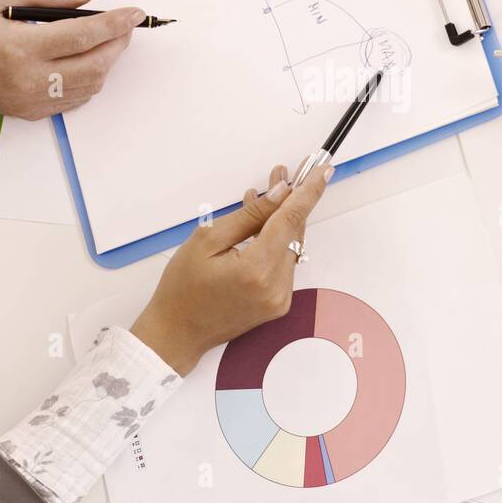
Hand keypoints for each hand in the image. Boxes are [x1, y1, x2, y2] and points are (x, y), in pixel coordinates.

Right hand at [0, 0, 142, 150]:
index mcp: (20, 47)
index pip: (83, 35)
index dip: (115, 23)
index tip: (135, 13)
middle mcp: (29, 79)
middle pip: (95, 65)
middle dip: (117, 43)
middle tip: (125, 26)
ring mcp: (32, 100)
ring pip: (90, 85)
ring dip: (107, 62)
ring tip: (109, 41)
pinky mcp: (32, 112)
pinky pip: (75, 99)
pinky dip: (90, 80)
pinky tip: (88, 62)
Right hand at [131, 162, 332, 374]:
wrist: (177, 333)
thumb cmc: (183, 288)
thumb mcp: (207, 240)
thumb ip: (249, 216)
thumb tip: (281, 193)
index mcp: (256, 270)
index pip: (291, 220)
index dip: (309, 191)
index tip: (323, 169)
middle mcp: (276, 287)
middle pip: (294, 231)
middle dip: (289, 201)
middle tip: (280, 174)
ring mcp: (280, 298)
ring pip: (290, 246)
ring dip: (280, 222)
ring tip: (260, 200)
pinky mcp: (279, 304)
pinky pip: (284, 263)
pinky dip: (275, 243)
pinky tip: (258, 229)